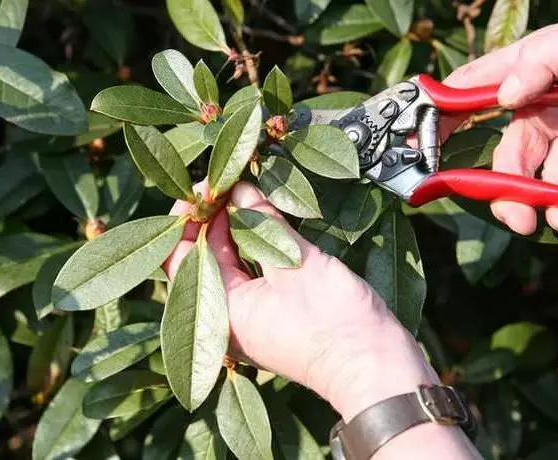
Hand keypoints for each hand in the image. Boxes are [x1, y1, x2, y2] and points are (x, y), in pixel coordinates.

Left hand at [163, 181, 438, 420]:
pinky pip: (254, 273)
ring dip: (236, 228)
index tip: (206, 186)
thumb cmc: (333, 321)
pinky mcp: (276, 313)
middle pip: (205, 258)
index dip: (188, 218)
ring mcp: (253, 317)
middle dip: (214, 218)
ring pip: (231, 263)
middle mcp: (229, 317)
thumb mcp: (295, 263)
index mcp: (220, 311)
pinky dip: (256, 245)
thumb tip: (240, 188)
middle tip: (229, 182)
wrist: (375, 365)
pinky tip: (265, 218)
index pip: (182, 257)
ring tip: (245, 192)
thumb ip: (263, 222)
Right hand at [445, 7, 557, 242]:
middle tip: (522, 220)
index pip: (477, 97)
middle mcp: (552, 109)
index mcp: (535, 77)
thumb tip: (502, 94)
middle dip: (514, 194)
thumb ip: (542, 60)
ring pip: (554, 184)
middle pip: (514, 160)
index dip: (445, 121)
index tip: (422, 151)